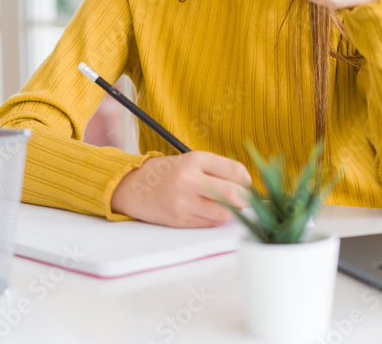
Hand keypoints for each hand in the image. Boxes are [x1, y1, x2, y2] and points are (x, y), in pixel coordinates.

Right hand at [110, 151, 252, 227]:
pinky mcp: (179, 219)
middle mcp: (190, 179)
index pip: (236, 170)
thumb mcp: (192, 161)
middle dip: (246, 199)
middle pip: (234, 194)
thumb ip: (218, 170)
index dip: (247, 180)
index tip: (246, 184)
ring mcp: (184, 202)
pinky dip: (216, 219)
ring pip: (224, 213)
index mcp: (196, 160)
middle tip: (247, 199)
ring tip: (229, 206)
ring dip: (233, 212)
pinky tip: (210, 211)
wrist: (134, 186)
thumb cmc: (168, 172)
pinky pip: (210, 223)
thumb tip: (247, 186)